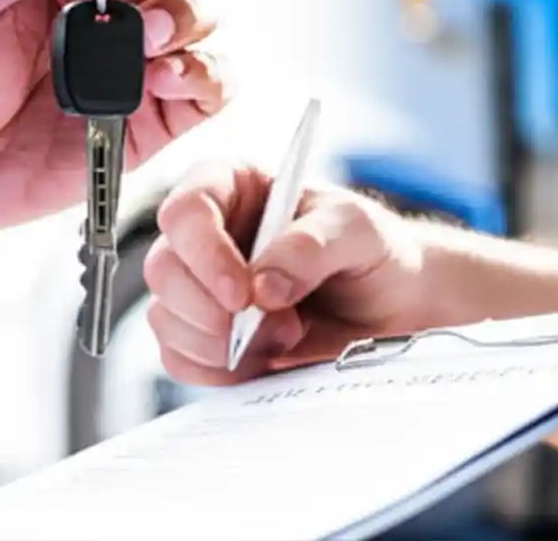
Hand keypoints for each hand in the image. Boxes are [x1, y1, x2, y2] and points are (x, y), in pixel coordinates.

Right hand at [143, 163, 434, 385]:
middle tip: (279, 323)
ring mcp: (199, 288)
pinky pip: (181, 360)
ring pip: (166, 319)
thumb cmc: (371, 251)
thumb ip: (311, 247)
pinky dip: (218, 369)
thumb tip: (263, 284)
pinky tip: (263, 357)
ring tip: (284, 337)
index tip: (241, 292)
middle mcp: (206, 236)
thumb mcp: (357, 231)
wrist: (393, 307)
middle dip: (214, 310)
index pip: (185, 210)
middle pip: (163, 270)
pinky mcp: (203, 336)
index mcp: (231, 188)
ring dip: (222, 343)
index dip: (203, 253)